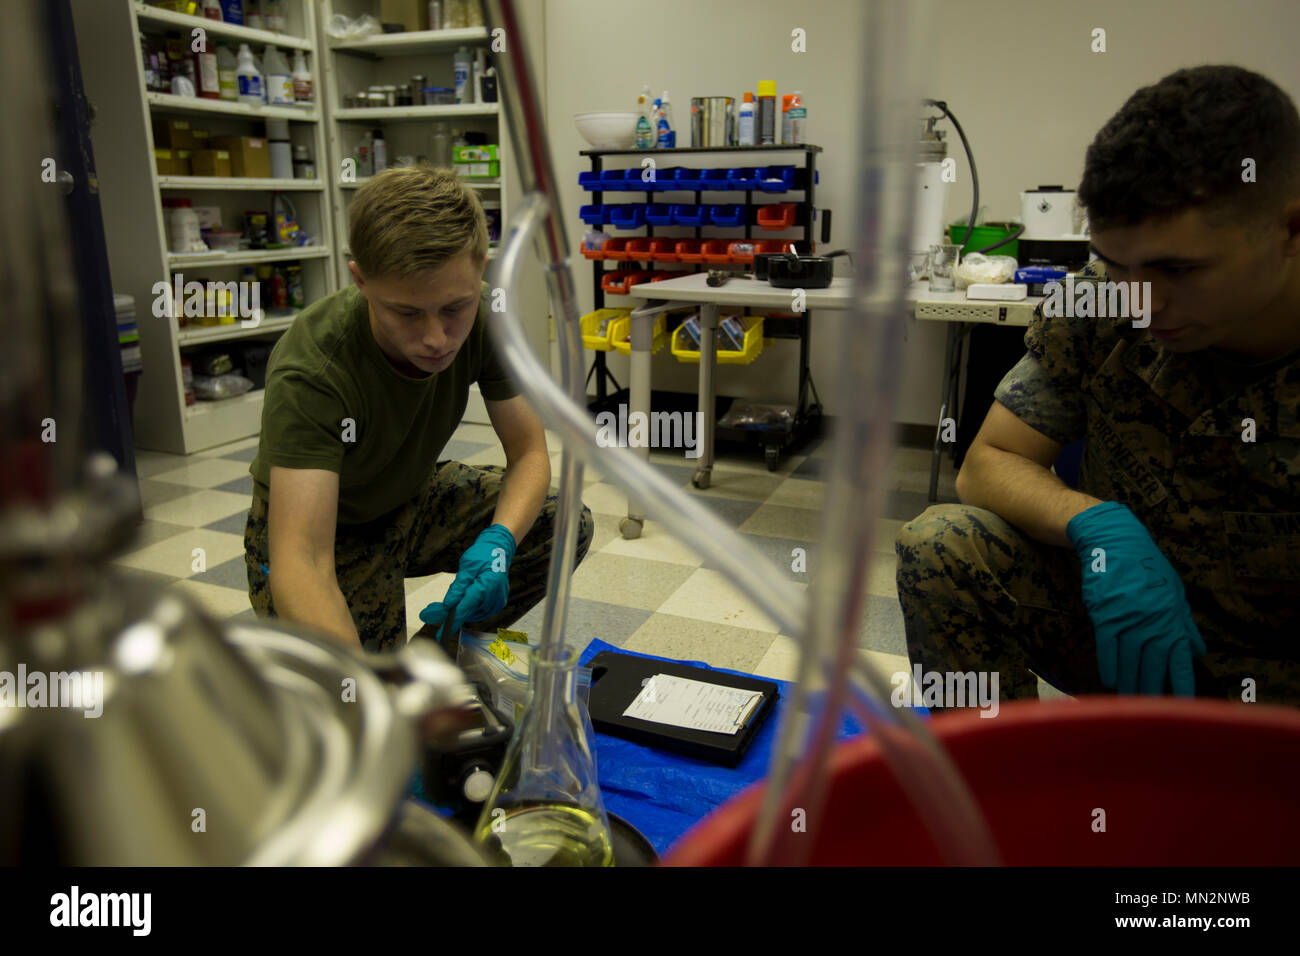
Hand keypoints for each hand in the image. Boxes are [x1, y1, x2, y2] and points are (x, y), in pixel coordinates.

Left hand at [419, 524, 516, 638]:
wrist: (499, 549)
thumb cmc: (482, 555)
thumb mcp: (466, 567)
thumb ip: (458, 588)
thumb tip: (449, 604)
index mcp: (486, 587)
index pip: (464, 609)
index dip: (450, 621)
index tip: (440, 634)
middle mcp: (493, 598)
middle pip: (466, 612)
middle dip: (447, 612)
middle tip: (429, 612)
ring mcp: (496, 603)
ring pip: (470, 613)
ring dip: (459, 607)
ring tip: (456, 592)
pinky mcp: (496, 604)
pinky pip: (477, 611)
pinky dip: (468, 606)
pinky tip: (465, 595)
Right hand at [1067, 501, 1206, 694]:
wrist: (1117, 542)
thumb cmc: (1148, 567)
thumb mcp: (1175, 592)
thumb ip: (1185, 625)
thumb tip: (1198, 652)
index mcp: (1173, 619)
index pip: (1180, 660)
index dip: (1182, 685)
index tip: (1183, 706)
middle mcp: (1153, 622)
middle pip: (1152, 665)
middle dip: (1151, 690)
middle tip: (1150, 711)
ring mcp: (1129, 619)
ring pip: (1129, 660)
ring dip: (1128, 682)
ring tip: (1128, 699)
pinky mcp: (1105, 614)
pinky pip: (1107, 645)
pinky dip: (1108, 664)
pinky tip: (1109, 679)